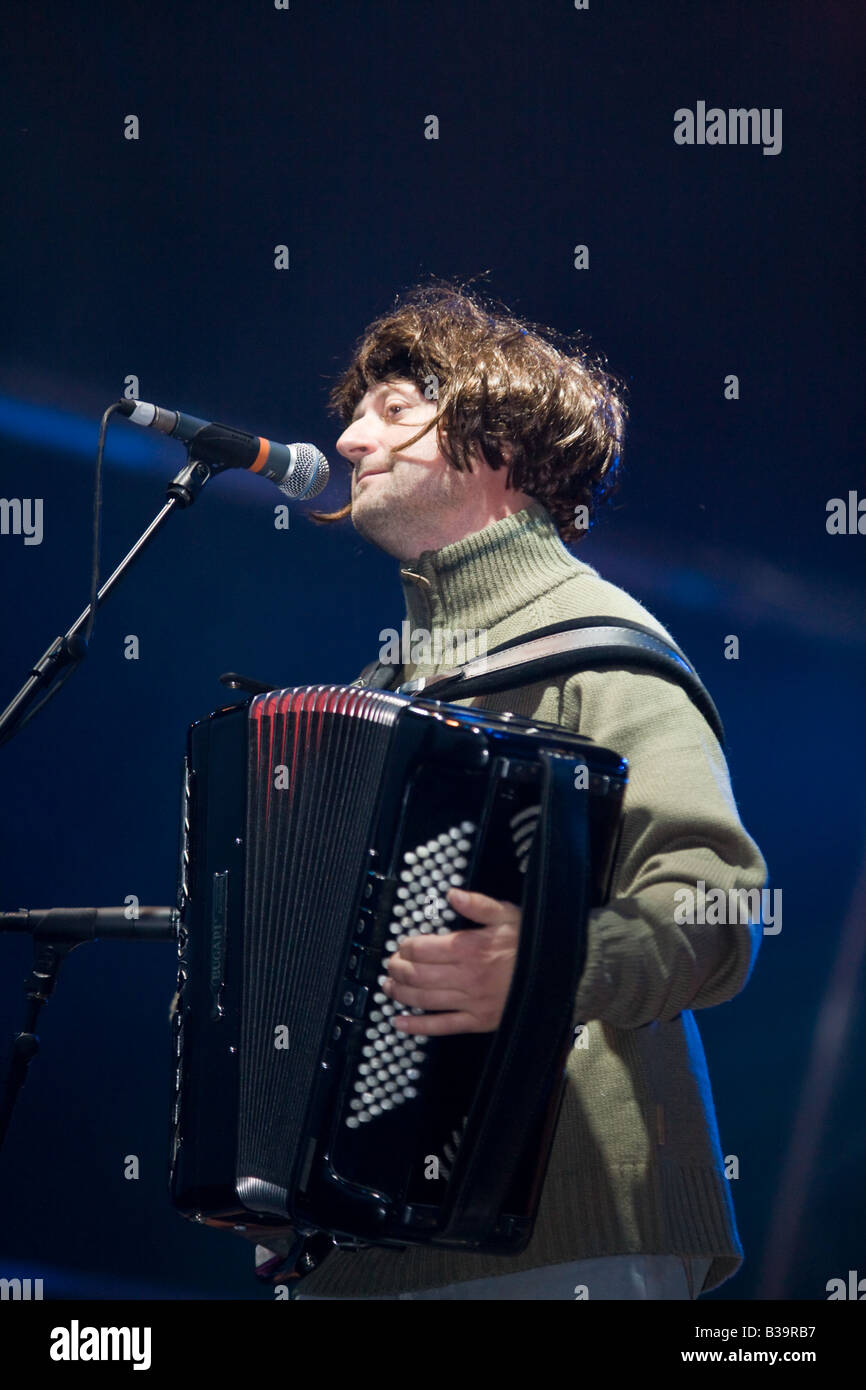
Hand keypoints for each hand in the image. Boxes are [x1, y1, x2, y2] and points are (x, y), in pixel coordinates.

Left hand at [382, 886, 520, 1034]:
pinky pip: (441, 1026)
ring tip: (389, 986)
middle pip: (417, 974)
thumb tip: (452, 894)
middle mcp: (466, 977)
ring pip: (424, 999)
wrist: (557, 974)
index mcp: (470, 948)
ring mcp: (471, 1002)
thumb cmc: (530, 943)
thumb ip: (477, 904)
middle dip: (397, 968)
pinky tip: (399, 1022)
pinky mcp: (478, 1021)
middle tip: (390, 964)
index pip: (422, 949)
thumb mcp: (506, 915)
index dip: (405, 946)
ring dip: (400, 993)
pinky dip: (417, 1026)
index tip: (402, 945)